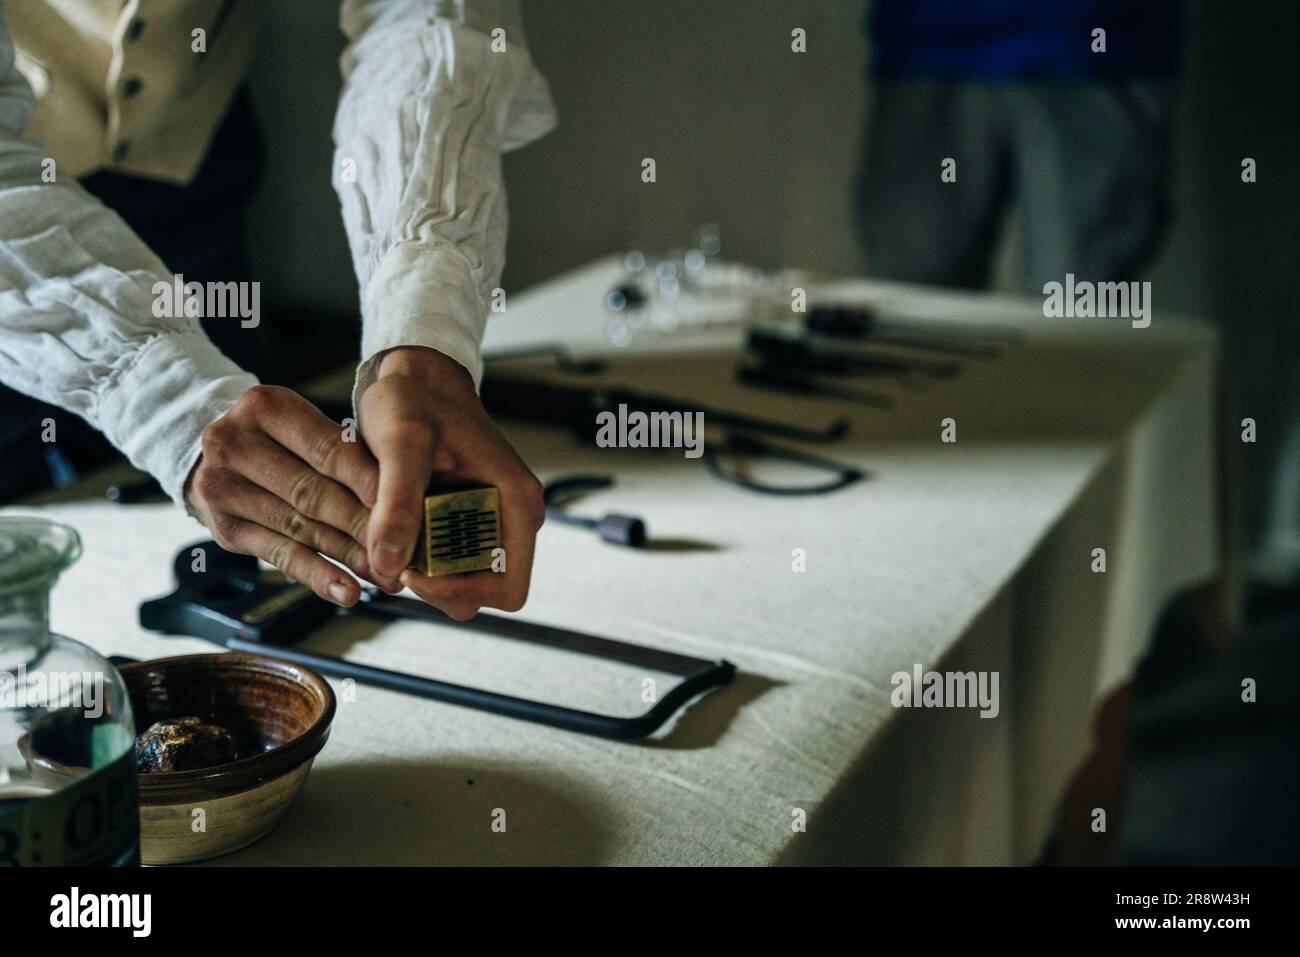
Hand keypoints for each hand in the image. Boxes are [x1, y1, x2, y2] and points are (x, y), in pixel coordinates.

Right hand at [185, 384, 396, 605]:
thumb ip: (347, 453)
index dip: (369, 482)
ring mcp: (222, 487)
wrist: (215, 454)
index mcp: (266, 407)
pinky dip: (317, 575)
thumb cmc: (282, 439)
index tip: (405, 509)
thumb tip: (403, 498)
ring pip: (301, 528)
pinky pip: (279, 555)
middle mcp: (235, 443)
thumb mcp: (308, 426)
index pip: (329, 451)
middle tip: (402, 552)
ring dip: (348, 557)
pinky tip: (345, 590)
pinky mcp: (224, 527)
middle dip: (364, 526)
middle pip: (314, 492)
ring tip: (385, 578)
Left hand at [360, 346, 544, 619]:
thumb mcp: (402, 443)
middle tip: (392, 554)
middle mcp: (510, 518)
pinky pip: (444, 559)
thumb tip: (389, 564)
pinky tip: (391, 526)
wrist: (414, 376)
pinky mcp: (466, 520)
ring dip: (422, 570)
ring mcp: (489, 521)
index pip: (508, 588)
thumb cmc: (416, 398)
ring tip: (389, 533)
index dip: (461, 592)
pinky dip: (415, 554)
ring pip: (459, 579)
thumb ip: (396, 502)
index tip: (413, 571)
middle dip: (435, 584)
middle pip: (481, 592)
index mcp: (516, 503)